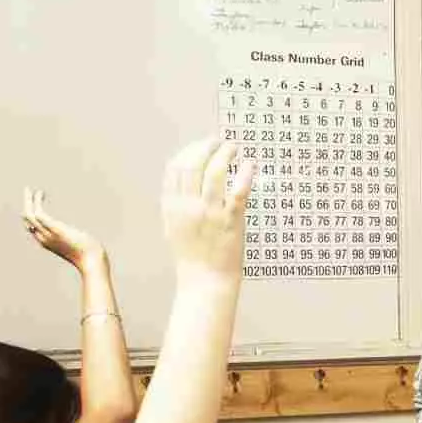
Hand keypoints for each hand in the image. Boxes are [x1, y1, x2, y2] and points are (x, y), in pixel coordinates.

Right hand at [23, 190, 105, 271]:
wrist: (92, 261)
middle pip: (27, 220)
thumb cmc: (90, 255)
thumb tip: (83, 236)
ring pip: (29, 215)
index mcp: (47, 243)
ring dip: (28, 200)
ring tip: (31, 190)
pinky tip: (40, 193)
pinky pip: (39, 213)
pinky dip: (36, 202)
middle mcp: (43, 238)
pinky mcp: (55, 228)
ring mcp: (48, 234)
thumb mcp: (80, 246)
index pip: (32, 228)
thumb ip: (76, 241)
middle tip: (28, 192)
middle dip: (27, 205)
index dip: (31, 216)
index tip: (35, 205)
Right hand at [162, 139, 252, 279]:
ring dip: (225, 155)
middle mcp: (188, 206)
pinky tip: (250, 164)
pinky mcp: (231, 220)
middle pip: (192, 165)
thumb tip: (181, 181)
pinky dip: (245, 173)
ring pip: (215, 173)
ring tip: (233, 148)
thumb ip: (176, 203)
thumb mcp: (172, 226)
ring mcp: (209, 212)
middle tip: (218, 142)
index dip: (188, 152)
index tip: (200, 146)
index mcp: (171, 207)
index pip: (175, 169)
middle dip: (205, 148)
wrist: (205, 280)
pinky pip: (238, 191)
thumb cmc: (191, 256)